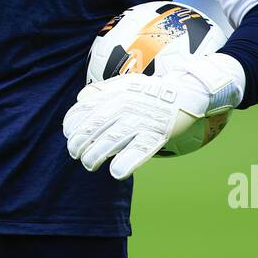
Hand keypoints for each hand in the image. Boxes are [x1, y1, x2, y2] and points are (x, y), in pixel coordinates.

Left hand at [62, 53, 244, 179]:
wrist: (187, 92)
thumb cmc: (151, 92)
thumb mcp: (125, 84)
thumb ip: (102, 90)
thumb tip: (80, 99)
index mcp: (115, 94)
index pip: (84, 110)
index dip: (72, 125)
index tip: (70, 136)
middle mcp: (125, 105)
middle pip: (94, 127)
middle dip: (79, 144)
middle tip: (77, 155)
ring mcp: (141, 120)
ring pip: (111, 140)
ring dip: (95, 155)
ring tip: (89, 164)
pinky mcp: (157, 134)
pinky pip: (138, 150)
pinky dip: (126, 163)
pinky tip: (116, 173)